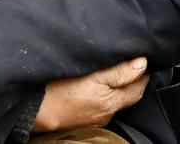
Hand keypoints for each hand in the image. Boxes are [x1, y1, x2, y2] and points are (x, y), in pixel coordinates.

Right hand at [32, 57, 148, 131]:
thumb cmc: (60, 91)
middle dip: (132, 80)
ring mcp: (95, 119)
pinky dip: (103, 95)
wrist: (35, 111)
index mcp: (112, 102)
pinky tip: (95, 87)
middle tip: (132, 63)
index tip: (145, 59)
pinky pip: (100, 105)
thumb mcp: (93, 75)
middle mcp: (107, 114)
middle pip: (127, 95)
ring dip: (116, 87)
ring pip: (113, 100)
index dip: (143, 72)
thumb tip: (142, 63)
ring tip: (113, 71)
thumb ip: (119, 71)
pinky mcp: (83, 120)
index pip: (138, 87)